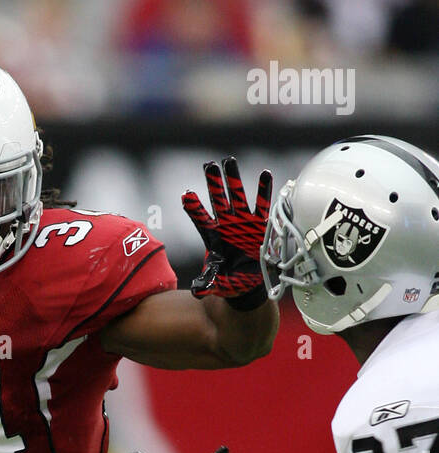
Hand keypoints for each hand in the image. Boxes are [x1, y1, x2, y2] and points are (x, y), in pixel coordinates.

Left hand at [182, 158, 272, 305]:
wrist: (247, 285)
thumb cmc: (228, 281)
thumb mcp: (216, 283)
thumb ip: (206, 284)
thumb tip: (198, 291)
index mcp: (212, 236)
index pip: (200, 219)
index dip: (194, 208)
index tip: (186, 195)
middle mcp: (226, 225)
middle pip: (218, 200)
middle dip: (214, 183)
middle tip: (209, 165)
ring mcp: (243, 222)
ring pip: (237, 197)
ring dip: (234, 180)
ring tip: (230, 161)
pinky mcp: (259, 225)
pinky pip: (262, 205)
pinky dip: (264, 191)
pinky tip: (265, 174)